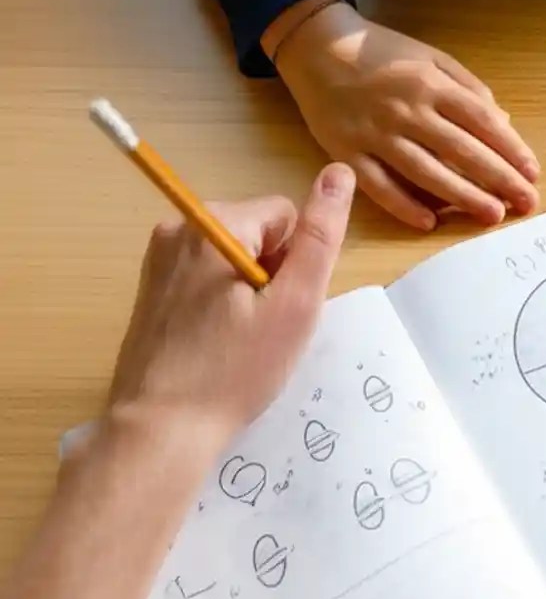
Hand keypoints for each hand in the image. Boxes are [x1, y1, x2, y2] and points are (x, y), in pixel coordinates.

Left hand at [107, 164, 354, 444]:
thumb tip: (340, 172)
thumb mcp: (295, 304)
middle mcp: (178, 228)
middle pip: (259, 234)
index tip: (281, 308)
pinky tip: (219, 341)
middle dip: (273, 276)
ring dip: (250, 291)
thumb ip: (320, 237)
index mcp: (214, 225)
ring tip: (240, 339)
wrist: (161, 427)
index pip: (287, 217)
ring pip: (235, 256)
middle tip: (264, 329)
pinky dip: (224, 302)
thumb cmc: (235, 370)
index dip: (297, 264)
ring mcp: (159, 257)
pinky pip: (209, 276)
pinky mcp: (152, 286)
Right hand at [270, 0, 539, 230]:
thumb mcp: (431, 58)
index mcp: (430, 84)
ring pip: (425, 171)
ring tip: (491, 214)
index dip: (510, 148)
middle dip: (498, 178)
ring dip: (461, 196)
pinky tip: (428, 223)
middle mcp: (406, 110)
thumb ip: (469, 88)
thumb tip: (504, 122)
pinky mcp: (347, 152)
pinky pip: (378, 185)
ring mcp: (375, 133)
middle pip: (460, 150)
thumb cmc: (382, 55)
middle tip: (525, 202)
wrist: (317, 47)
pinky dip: (403, 205)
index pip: (480, 120)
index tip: (532, 172)